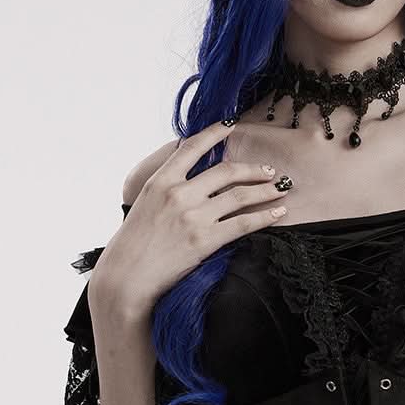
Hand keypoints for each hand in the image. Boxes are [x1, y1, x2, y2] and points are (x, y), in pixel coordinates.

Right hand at [88, 120, 290, 319]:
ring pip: (240, 194)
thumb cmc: (131, 244)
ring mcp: (194, 216)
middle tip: (269, 170)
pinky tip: (277, 212)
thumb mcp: (143, 203)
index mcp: (161, 180)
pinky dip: (265, 216)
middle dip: (253, 169)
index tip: (232, 125)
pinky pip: (243, 223)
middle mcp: (179, 193)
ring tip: (280, 187)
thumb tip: (190, 175)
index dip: (215, 132)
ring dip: (266, 189)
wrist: (124, 279)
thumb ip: (167, 186)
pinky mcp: (205, 240)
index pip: (193, 147)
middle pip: (226, 170)